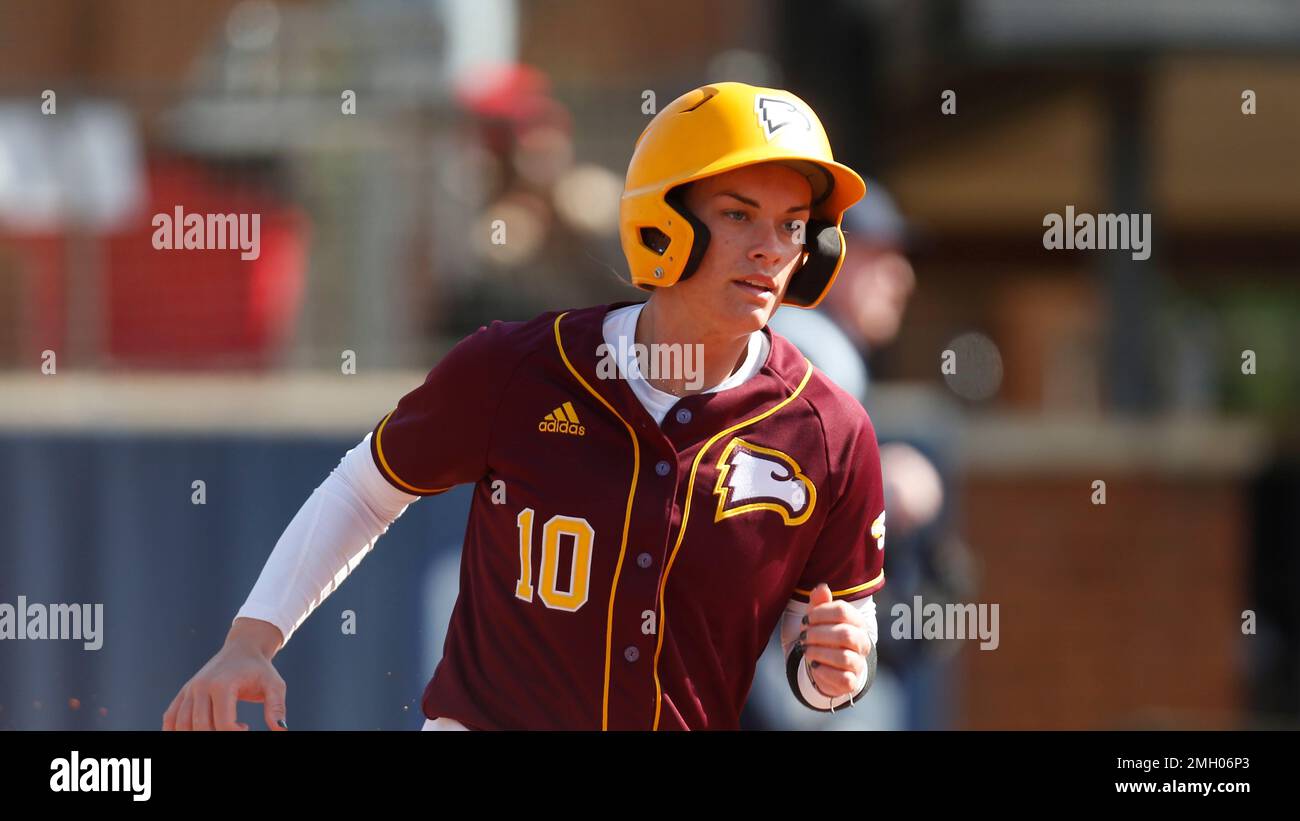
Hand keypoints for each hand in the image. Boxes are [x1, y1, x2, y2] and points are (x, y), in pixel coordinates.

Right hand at [163, 618, 287, 730]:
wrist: (243, 648)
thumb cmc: (260, 669)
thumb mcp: (274, 685)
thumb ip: (276, 708)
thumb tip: (281, 731)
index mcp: (223, 684)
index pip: (223, 722)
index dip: (234, 733)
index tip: (247, 729)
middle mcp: (201, 686)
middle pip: (200, 726)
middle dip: (215, 736)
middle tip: (234, 731)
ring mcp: (190, 689)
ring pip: (182, 724)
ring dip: (196, 734)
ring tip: (217, 730)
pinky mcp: (184, 692)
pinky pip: (170, 716)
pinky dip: (174, 729)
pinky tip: (192, 732)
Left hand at [800, 583, 870, 699]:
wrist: (828, 665)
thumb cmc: (824, 636)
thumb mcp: (818, 618)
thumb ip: (819, 603)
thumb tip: (822, 587)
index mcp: (856, 622)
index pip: (842, 611)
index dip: (820, 613)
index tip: (807, 619)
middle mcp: (862, 642)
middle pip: (845, 634)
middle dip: (818, 634)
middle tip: (804, 636)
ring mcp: (859, 662)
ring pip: (844, 657)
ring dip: (819, 652)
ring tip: (806, 650)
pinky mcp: (852, 682)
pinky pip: (843, 678)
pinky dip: (824, 671)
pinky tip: (814, 665)